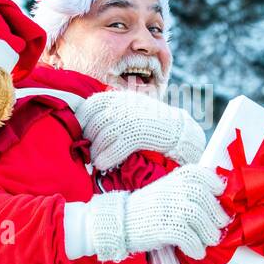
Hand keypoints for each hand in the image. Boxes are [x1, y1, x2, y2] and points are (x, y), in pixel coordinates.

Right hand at [72, 165, 230, 260]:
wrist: (121, 220)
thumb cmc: (148, 207)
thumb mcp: (169, 189)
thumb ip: (190, 191)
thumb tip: (219, 205)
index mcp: (180, 176)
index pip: (209, 177)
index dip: (218, 190)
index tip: (220, 201)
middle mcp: (178, 188)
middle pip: (210, 203)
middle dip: (218, 219)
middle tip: (217, 229)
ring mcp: (173, 207)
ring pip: (204, 222)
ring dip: (209, 236)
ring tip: (207, 242)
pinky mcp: (167, 227)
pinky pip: (191, 239)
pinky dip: (196, 248)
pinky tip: (195, 252)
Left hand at [75, 88, 206, 172]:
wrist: (183, 135)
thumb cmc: (152, 132)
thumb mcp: (129, 119)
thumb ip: (109, 122)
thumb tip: (84, 137)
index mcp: (122, 98)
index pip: (92, 105)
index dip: (82, 122)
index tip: (80, 138)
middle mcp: (128, 103)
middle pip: (96, 120)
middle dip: (88, 139)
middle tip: (87, 154)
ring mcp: (137, 115)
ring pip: (105, 132)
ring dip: (96, 151)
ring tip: (96, 163)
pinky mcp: (146, 130)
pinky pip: (120, 143)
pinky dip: (108, 155)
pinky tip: (103, 165)